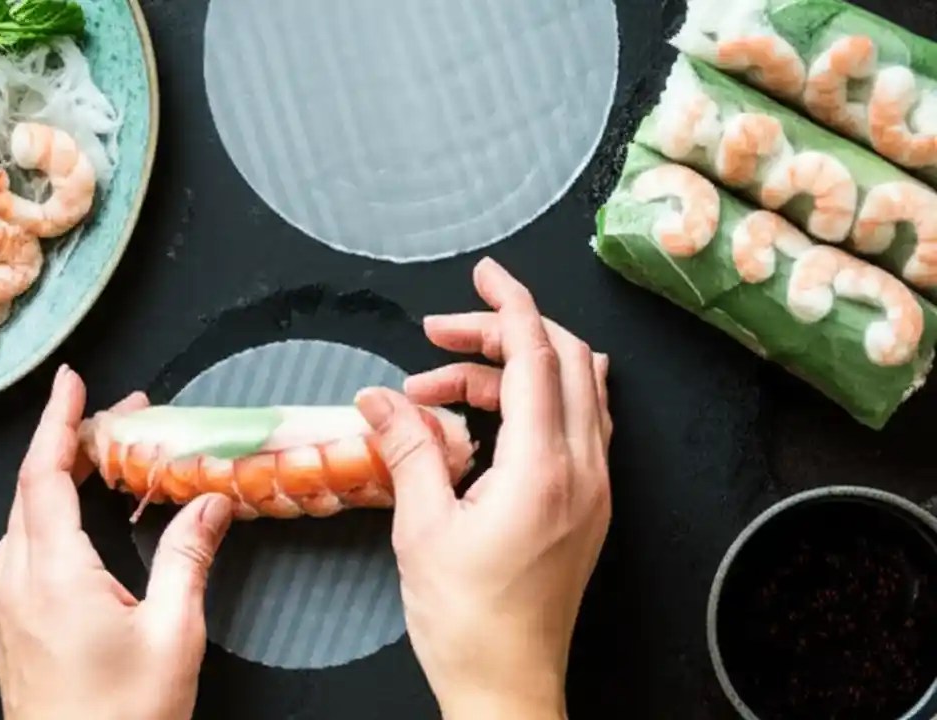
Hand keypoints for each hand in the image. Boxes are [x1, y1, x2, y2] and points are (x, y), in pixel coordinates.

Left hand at [0, 366, 234, 719]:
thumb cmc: (121, 719)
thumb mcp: (172, 634)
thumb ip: (187, 557)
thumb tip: (210, 502)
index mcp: (53, 577)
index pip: (44, 474)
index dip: (58, 421)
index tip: (73, 381)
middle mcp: (15, 584)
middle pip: (32, 488)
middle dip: (72, 443)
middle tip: (123, 421)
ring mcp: (4, 607)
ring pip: (23, 519)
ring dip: (60, 479)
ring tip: (109, 464)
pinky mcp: (7, 628)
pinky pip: (19, 551)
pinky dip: (49, 517)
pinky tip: (81, 524)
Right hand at [355, 258, 611, 719]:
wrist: (508, 687)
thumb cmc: (468, 622)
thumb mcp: (421, 528)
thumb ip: (406, 448)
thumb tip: (378, 398)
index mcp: (545, 470)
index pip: (539, 356)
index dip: (509, 305)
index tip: (484, 275)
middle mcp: (584, 472)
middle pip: (563, 361)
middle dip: (502, 334)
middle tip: (440, 338)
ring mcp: (593, 490)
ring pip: (572, 391)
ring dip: (512, 371)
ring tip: (439, 389)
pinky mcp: (587, 507)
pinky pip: (576, 426)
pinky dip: (535, 402)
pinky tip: (487, 416)